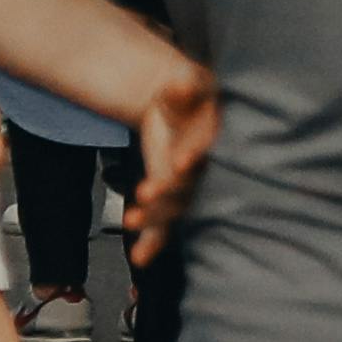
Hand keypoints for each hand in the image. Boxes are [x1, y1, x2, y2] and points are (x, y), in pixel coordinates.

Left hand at [115, 62, 224, 262]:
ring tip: (130, 219)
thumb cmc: (189, 96)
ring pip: (174, 208)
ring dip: (154, 217)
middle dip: (167, 191)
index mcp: (211, 138)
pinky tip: (139, 257)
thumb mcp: (188, 84)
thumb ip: (184, 87)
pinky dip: (152, 242)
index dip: (192, 155)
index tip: (177, 162)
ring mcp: (188, 188)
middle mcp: (202, 170)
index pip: (203, 149)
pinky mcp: (172, 199)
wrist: (184, 107)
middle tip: (145, 194)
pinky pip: (165, 226)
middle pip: (187, 185)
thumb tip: (175, 86)